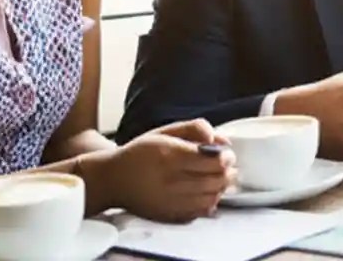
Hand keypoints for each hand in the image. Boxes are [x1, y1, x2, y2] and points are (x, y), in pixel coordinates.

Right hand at [87, 119, 235, 222]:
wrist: (113, 179)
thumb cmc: (141, 152)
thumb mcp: (165, 131)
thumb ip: (195, 128)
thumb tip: (221, 141)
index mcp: (169, 154)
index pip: (212, 161)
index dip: (226, 158)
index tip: (227, 154)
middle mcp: (170, 180)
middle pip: (215, 180)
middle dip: (228, 172)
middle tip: (228, 166)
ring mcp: (170, 200)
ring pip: (211, 197)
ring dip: (222, 187)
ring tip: (219, 178)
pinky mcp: (169, 214)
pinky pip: (200, 212)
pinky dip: (210, 202)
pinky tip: (207, 192)